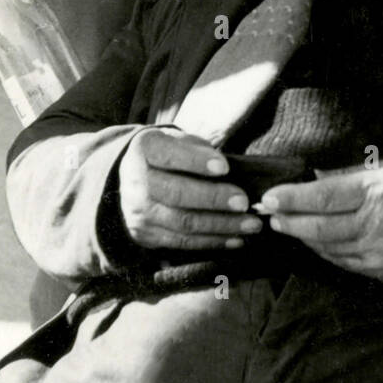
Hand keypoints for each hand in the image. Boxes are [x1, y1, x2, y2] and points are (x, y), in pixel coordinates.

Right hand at [118, 128, 263, 250]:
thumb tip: (227, 169)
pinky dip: (212, 241)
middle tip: (243, 202)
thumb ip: (199, 149)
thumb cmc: (170, 156)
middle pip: (177, 194)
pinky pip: (182, 242)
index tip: (225, 167)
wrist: (132, 178)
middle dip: (214, 199)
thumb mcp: (180, 140)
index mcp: (145, 150)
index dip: (197, 162)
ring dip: (221, 225)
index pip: (170, 155)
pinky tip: (236, 239)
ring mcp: (139, 212)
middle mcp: (137, 182)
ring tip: (250, 224)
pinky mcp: (147, 235)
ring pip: (183, 223)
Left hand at [260, 159, 382, 284]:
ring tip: (288, 226)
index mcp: (376, 191)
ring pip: (328, 249)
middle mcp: (376, 225)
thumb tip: (309, 180)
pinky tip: (314, 242)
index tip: (269, 197)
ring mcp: (379, 252)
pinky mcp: (382, 272)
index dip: (292, 198)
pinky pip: (344, 263)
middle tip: (270, 215)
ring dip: (304, 238)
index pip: (324, 196)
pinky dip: (325, 252)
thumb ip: (345, 176)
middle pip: (320, 228)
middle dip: (290, 221)